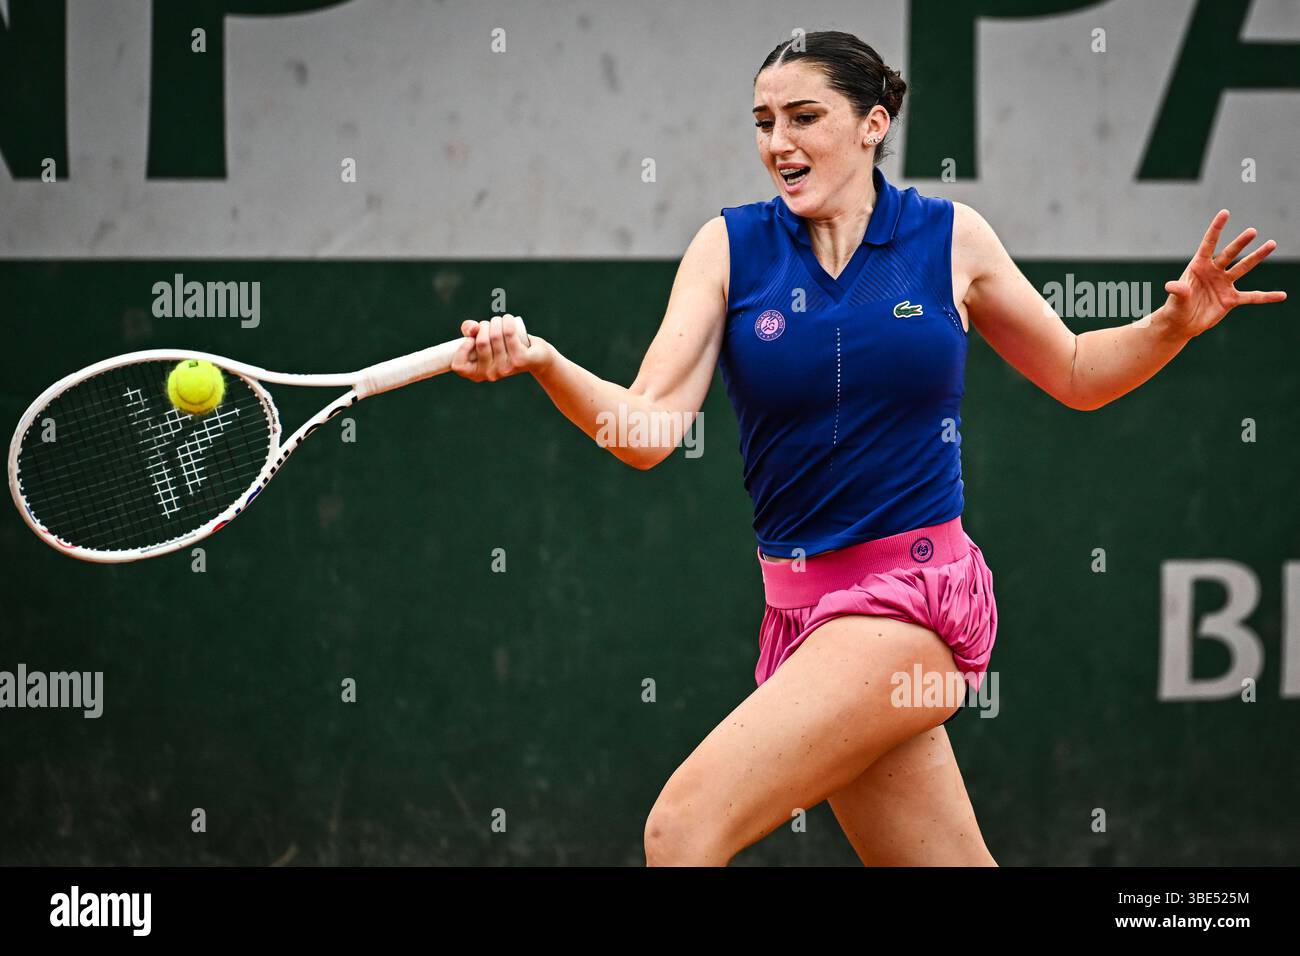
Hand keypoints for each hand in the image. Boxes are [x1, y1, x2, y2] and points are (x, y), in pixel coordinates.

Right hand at [451, 313, 550, 380]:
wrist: (536, 356)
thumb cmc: (504, 346)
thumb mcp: (483, 339)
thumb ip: (469, 330)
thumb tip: (473, 328)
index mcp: (477, 373)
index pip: (459, 366)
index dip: (462, 349)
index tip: (470, 339)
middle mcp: (490, 374)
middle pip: (481, 341)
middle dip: (485, 325)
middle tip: (492, 325)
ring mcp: (505, 369)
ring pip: (495, 335)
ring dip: (497, 321)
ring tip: (501, 321)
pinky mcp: (520, 360)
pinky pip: (508, 334)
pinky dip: (507, 321)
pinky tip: (508, 319)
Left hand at [1161, 210, 1285, 337]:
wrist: (1182, 324)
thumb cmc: (1176, 308)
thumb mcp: (1176, 299)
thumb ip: (1178, 291)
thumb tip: (1171, 286)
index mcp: (1198, 266)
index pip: (1208, 244)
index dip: (1217, 228)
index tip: (1225, 213)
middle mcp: (1214, 272)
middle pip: (1230, 253)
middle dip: (1241, 243)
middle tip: (1252, 231)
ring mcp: (1224, 284)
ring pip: (1243, 268)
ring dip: (1257, 256)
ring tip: (1271, 243)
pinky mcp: (1231, 299)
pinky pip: (1252, 297)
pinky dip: (1266, 297)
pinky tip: (1281, 295)